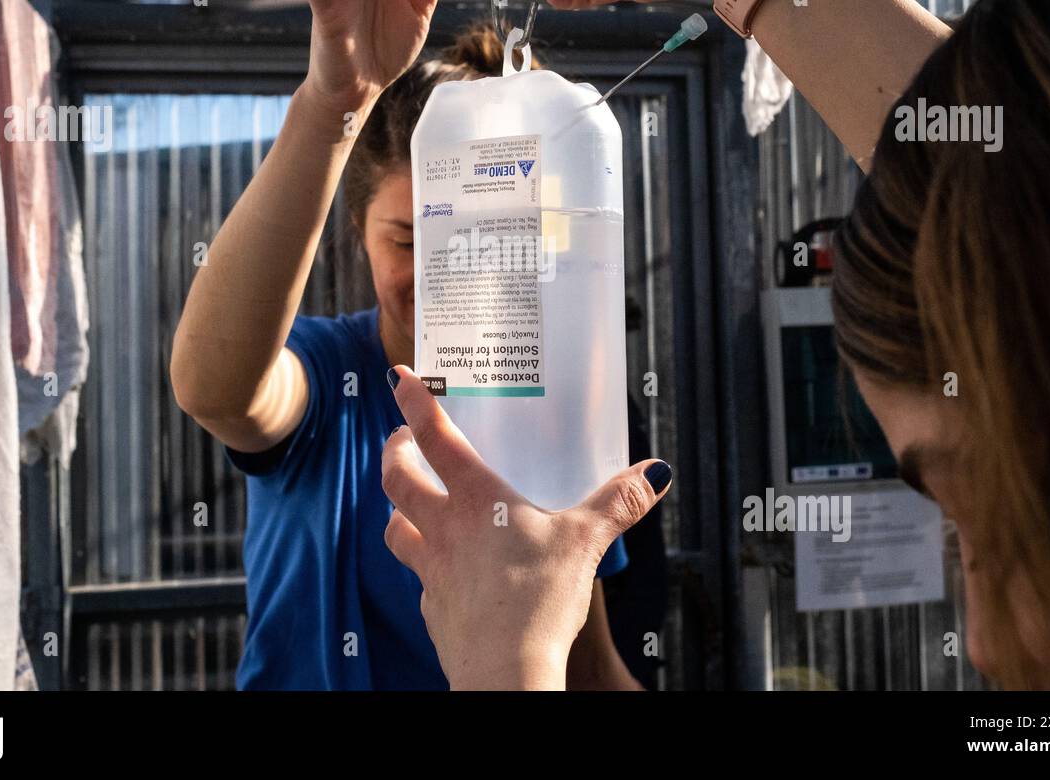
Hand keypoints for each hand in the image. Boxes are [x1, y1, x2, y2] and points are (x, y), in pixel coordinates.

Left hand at [381, 366, 672, 689]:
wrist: (506, 673)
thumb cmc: (538, 602)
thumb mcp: (585, 542)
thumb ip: (618, 502)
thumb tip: (654, 472)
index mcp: (476, 500)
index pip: (435, 437)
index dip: (415, 402)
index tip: (400, 377)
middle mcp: (445, 529)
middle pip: (397, 479)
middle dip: (394, 452)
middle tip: (399, 439)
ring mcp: (433, 570)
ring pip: (396, 529)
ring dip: (398, 511)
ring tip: (408, 503)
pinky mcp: (434, 609)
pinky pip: (420, 580)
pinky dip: (426, 567)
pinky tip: (445, 571)